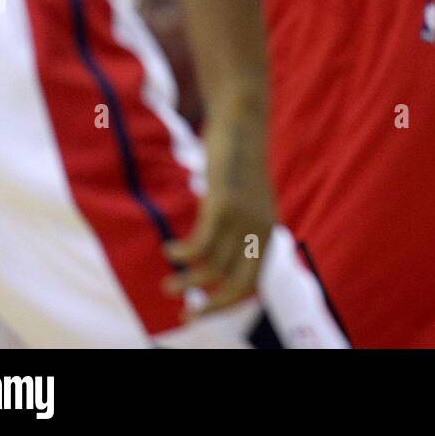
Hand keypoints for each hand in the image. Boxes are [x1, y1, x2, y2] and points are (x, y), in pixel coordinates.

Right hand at [163, 85, 272, 316]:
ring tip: (167, 284)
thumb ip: (238, 226)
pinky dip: (183, 253)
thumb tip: (215, 256)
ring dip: (187, 280)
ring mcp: (244, 217)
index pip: (252, 284)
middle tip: (184, 314)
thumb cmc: (237, 160)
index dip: (226, 305)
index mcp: (267, 230)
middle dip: (210, 305)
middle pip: (236, 284)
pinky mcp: (225, 203)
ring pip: (213, 267)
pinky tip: (169, 250)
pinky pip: (200, 243)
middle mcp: (260, 228)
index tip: (200, 313)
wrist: (242, 121)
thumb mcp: (245, 198)